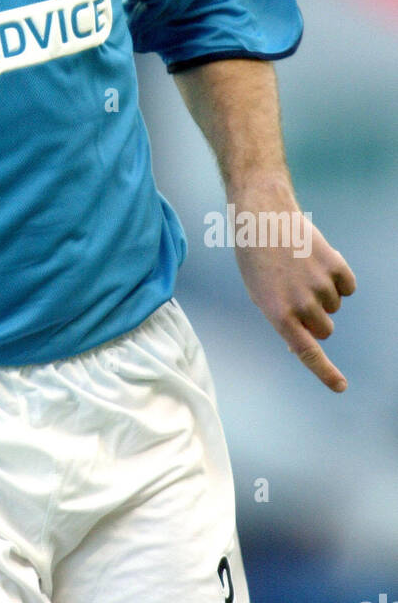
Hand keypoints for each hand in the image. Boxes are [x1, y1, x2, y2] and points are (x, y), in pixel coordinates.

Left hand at [230, 185, 355, 391]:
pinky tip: (317, 261)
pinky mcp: (335, 265)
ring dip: (323, 294)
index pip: (307, 352)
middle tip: (297, 294)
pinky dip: (338, 278)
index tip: (341, 386)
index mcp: (278, 314)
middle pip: (325, 329)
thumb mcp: (259, 293)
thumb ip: (282, 319)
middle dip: (316, 319)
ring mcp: (320, 284)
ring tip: (299, 270)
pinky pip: (347, 287)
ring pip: (335, 306)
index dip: (325, 372)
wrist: (263, 216)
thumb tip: (304, 344)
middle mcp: (301, 303)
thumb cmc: (255, 258)